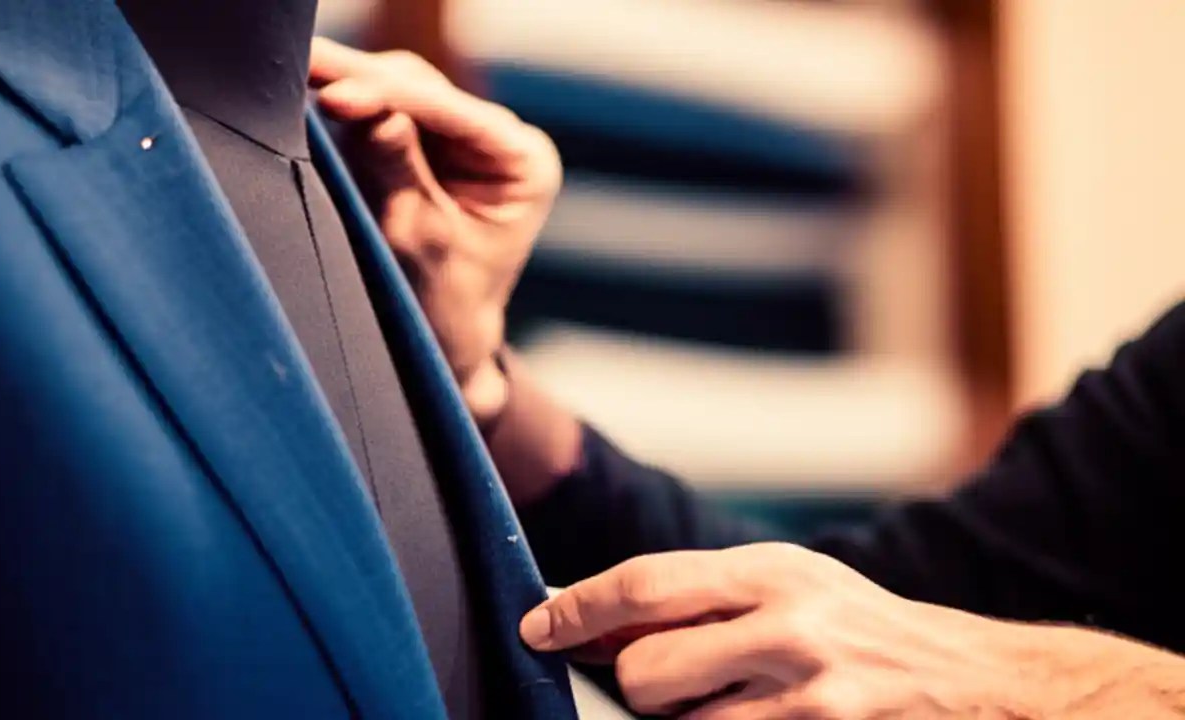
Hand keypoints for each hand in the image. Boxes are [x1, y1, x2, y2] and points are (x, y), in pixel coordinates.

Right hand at [309, 39, 561, 421]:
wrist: (443, 338)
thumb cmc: (442, 303)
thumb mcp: (419, 240)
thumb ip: (398, 172)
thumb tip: (369, 112)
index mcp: (523, 162)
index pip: (451, 112)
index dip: (388, 98)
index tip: (335, 96)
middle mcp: (497, 138)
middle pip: (424, 88)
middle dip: (361, 78)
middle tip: (304, 61)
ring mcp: (461, 136)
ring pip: (399, 89)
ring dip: (350, 82)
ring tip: (299, 70)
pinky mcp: (424, 142)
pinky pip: (381, 109)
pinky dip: (347, 102)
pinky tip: (308, 87)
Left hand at [521, 543, 1184, 717]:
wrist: (979, 685)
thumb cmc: (863, 632)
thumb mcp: (791, 586)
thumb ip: (704, 598)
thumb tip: (599, 624)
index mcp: (772, 571)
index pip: (644, 584)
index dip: (576, 609)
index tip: (536, 628)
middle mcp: (788, 626)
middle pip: (645, 671)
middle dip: (639, 687)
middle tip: (670, 685)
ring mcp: (811, 698)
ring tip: (736, 704)